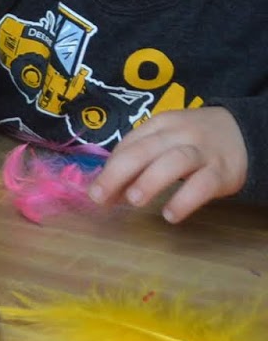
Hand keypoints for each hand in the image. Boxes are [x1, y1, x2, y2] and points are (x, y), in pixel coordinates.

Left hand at [90, 107, 246, 222]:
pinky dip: (185, 200)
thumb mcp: (166, 140)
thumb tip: (107, 191)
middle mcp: (179, 135)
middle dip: (116, 173)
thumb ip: (139, 160)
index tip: (95, 191)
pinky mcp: (223, 172)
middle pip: (143, 150)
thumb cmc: (193, 141)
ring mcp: (203, 152)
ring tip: (133, 201)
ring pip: (174, 162)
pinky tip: (170, 215)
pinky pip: (203, 185)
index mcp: (159, 125)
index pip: (129, 144)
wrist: (245, 133)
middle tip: (98, 196)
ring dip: (150, 181)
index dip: (109, 168)